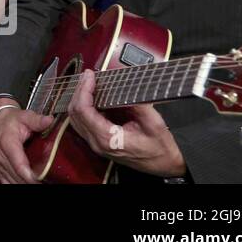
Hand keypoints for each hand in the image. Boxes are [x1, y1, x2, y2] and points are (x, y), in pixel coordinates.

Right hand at [0, 104, 55, 183]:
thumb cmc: (12, 120)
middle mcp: (1, 156)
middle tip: (47, 182)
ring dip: (26, 184)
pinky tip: (29, 183)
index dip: (30, 175)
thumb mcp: (25, 116)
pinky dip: (18, 184)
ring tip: (41, 182)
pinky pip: (7, 183)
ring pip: (13, 182)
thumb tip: (49, 120)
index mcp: (7, 143)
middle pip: (18, 176)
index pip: (19, 165)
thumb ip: (37, 120)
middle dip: (33, 181)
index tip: (42, 179)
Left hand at [66, 68, 185, 177]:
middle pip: (75, 114)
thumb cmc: (161, 149)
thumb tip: (124, 87)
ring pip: (76, 119)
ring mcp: (97, 144)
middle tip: (88, 76)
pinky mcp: (99, 143)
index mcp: (108, 139)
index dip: (84, 90)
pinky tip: (93, 97)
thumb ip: (137, 105)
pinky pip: (83, 123)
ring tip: (88, 83)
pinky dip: (84, 108)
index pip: (83, 111)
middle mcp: (97, 143)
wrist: (166, 165)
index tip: (90, 76)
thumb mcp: (153, 123)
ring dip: (79, 99)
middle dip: (79, 91)